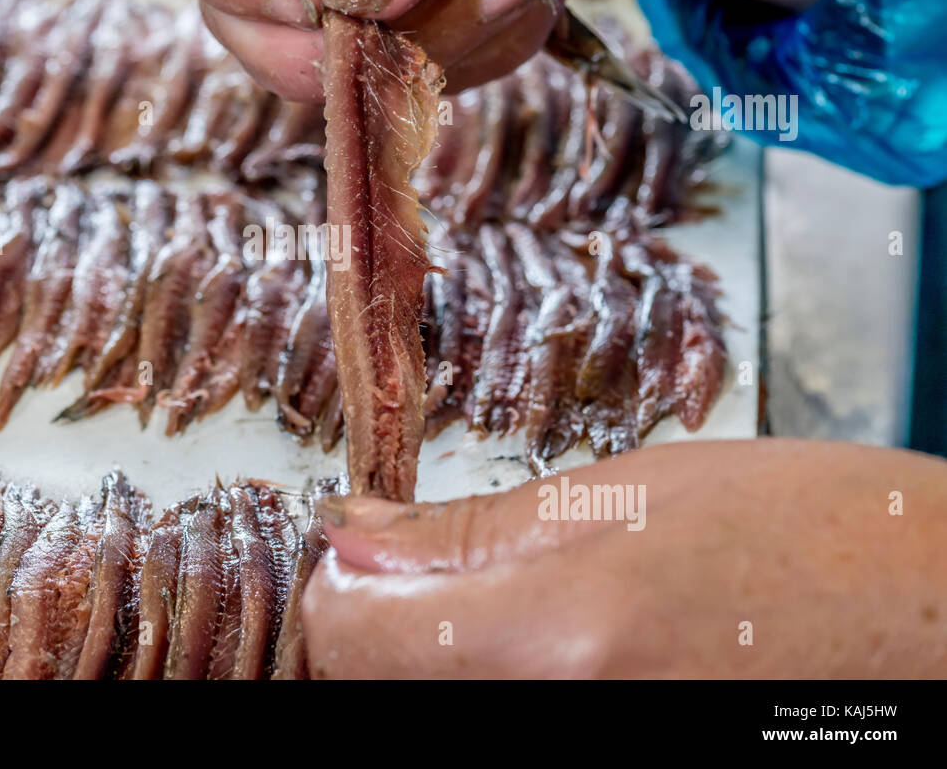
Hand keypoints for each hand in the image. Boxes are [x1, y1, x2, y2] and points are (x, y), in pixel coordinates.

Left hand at [302, 439, 946, 677]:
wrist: (939, 624)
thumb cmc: (821, 539)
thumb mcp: (633, 489)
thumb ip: (471, 528)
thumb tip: (350, 536)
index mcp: (555, 645)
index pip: (343, 635)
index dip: (344, 577)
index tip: (371, 545)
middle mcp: (558, 735)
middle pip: (376, 686)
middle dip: (389, 620)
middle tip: (450, 569)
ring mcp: (591, 765)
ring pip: (432, 712)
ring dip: (440, 657)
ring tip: (527, 605)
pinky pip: (502, 728)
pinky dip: (501, 685)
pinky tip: (566, 652)